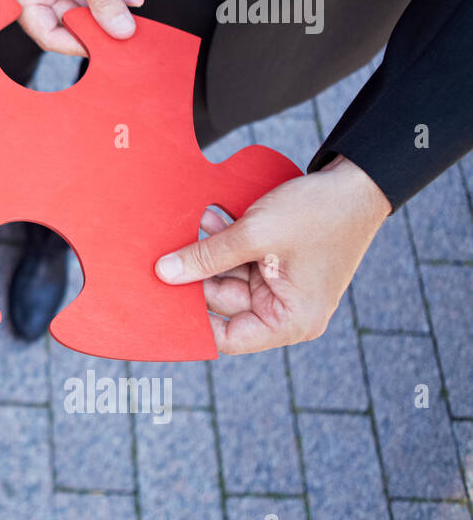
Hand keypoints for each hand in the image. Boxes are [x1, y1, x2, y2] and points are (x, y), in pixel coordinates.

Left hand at [154, 156, 392, 353]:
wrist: (356, 182)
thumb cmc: (319, 214)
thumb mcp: (255, 235)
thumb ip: (207, 257)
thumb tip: (165, 274)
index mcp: (291, 320)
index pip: (228, 338)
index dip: (194, 321)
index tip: (163, 301)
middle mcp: (287, 310)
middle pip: (223, 303)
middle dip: (198, 275)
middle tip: (167, 254)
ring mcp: (281, 286)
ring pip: (227, 276)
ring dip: (210, 250)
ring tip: (197, 222)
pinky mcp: (276, 263)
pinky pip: (240, 259)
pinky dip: (225, 240)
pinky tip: (211, 217)